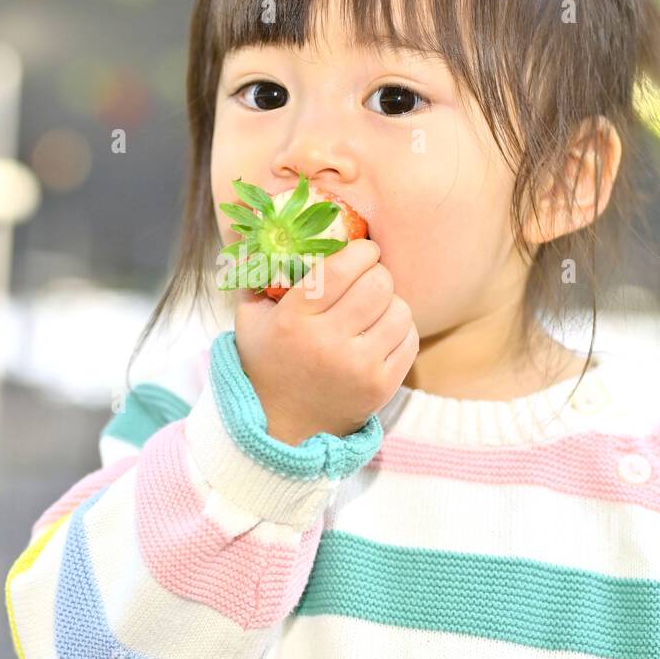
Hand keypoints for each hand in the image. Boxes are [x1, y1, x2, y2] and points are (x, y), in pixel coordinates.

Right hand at [234, 238, 418, 445]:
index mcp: (294, 321)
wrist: (281, 428)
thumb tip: (269, 231)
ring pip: (400, 310)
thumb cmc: (266, 363)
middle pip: (378, 285)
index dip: (361, 251)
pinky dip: (400, 329)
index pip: (342, 268)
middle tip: (369, 277)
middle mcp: (327, 344)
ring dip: (390, 302)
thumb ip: (257, 275)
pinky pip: (409, 339)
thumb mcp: (250, 320)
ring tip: (374, 307)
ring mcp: (358, 368)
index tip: (363, 250)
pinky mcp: (381, 387)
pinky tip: (382, 331)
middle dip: (377, 273)